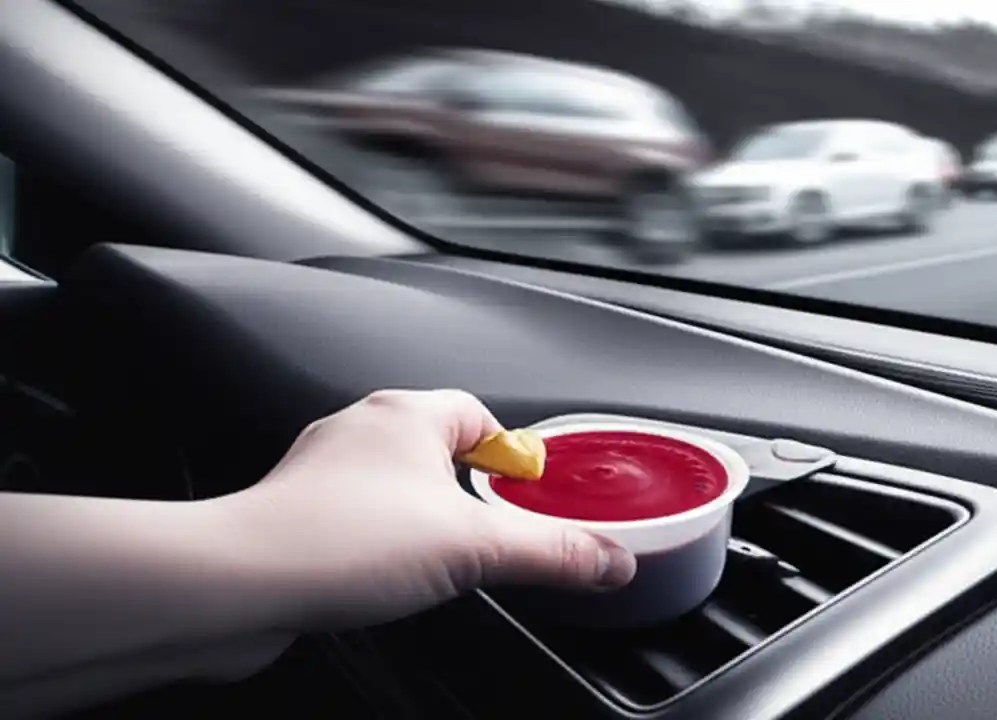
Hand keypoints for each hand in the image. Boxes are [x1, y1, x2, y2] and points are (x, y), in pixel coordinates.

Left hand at [223, 389, 636, 632]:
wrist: (237, 583)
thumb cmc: (338, 541)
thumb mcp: (472, 550)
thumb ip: (551, 553)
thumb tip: (610, 560)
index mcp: (408, 414)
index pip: (480, 413)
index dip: (512, 453)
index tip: (530, 491)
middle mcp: (362, 429)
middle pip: (441, 447)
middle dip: (471, 489)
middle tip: (494, 529)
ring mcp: (324, 469)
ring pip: (397, 483)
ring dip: (425, 515)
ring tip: (443, 557)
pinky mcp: (298, 511)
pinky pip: (359, 516)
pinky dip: (383, 541)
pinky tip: (389, 575)